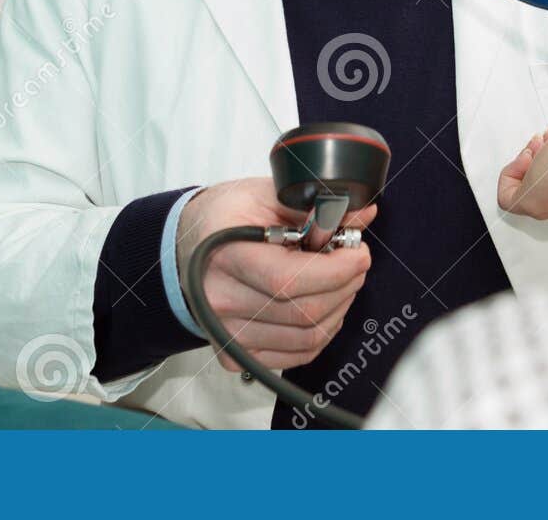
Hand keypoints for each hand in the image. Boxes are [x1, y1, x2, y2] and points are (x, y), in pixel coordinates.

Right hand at [175, 177, 376, 371]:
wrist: (187, 246)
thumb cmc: (225, 217)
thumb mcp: (267, 193)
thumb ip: (315, 203)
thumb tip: (361, 214)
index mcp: (226, 255)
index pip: (289, 280)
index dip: (336, 270)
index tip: (357, 251)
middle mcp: (221, 302)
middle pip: (304, 312)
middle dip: (346, 285)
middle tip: (354, 261)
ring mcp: (227, 334)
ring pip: (307, 338)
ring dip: (339, 308)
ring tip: (340, 281)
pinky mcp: (236, 354)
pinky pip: (296, 355)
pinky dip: (322, 332)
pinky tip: (323, 306)